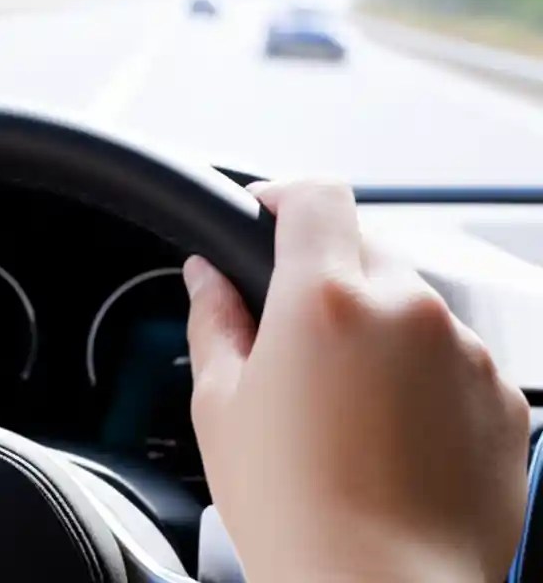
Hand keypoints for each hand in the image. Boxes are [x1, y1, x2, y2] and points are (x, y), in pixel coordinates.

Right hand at [185, 181, 529, 582]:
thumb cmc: (295, 512)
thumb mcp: (221, 407)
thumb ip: (215, 320)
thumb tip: (206, 278)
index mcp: (324, 299)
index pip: (316, 196)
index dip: (283, 196)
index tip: (266, 214)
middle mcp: (406, 308)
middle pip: (363, 248)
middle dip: (324, 277)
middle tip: (291, 342)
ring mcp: (464, 350)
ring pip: (410, 303)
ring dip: (376, 327)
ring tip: (343, 406)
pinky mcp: (502, 394)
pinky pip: (453, 354)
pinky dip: (420, 373)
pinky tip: (387, 431)